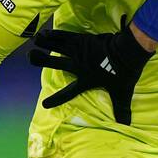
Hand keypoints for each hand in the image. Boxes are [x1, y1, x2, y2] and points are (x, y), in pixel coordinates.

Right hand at [27, 24, 154, 123]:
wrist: (127, 52)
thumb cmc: (124, 73)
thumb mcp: (122, 92)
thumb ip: (121, 108)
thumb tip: (126, 124)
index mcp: (86, 80)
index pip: (69, 93)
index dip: (56, 100)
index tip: (45, 104)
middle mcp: (79, 65)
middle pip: (56, 63)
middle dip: (42, 59)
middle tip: (30, 57)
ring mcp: (80, 51)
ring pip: (58, 47)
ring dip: (46, 43)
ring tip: (35, 41)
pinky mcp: (83, 39)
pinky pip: (65, 36)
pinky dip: (55, 34)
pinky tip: (45, 32)